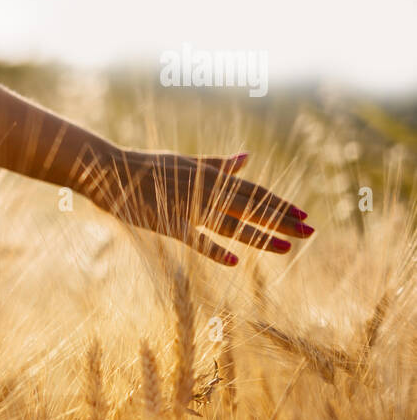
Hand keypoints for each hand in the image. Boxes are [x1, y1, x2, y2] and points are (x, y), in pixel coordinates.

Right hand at [79, 149, 312, 265]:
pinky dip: (214, 248)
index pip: (254, 190)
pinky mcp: (167, 221)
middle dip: (282, 219)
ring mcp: (186, 206)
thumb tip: (246, 158)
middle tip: (311, 232)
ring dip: (259, 235)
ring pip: (230, 223)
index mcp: (210, 177)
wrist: (108, 169)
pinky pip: (194, 238)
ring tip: (287, 248)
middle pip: (251, 206)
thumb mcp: (184, 161)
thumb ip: (216, 164)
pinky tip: (235, 261)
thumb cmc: (145, 165)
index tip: (305, 214)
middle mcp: (204, 191)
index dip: (280, 203)